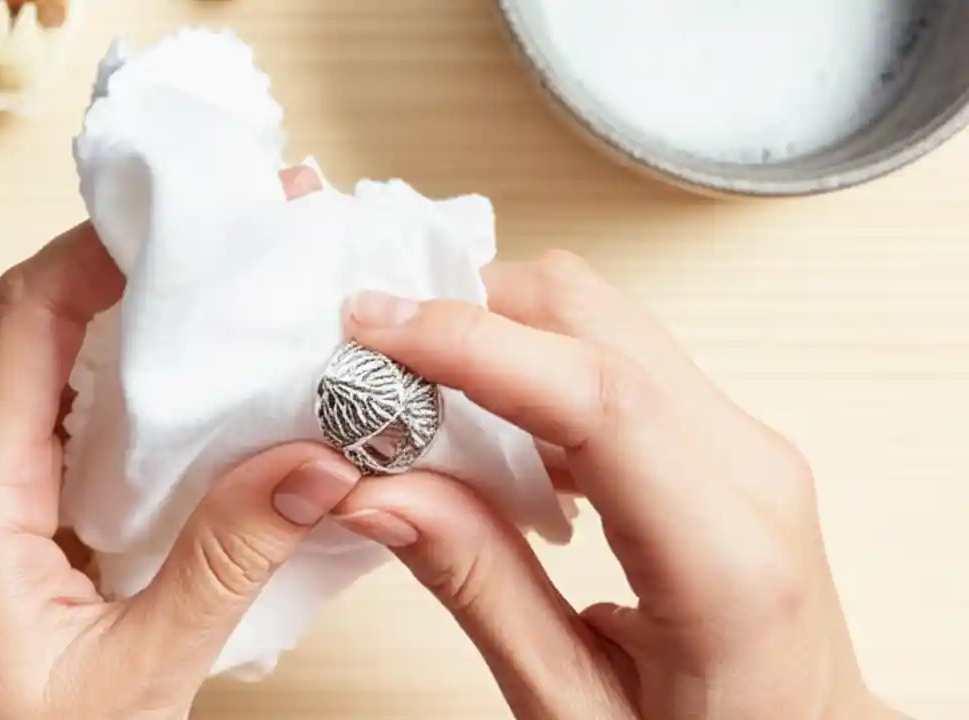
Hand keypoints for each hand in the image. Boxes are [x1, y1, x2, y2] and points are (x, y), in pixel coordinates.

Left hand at [0, 168, 349, 719]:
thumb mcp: (130, 680)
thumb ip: (223, 568)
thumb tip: (315, 467)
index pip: (25, 314)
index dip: (107, 248)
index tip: (196, 219)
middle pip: (43, 320)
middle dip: (146, 272)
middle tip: (244, 247)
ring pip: (57, 364)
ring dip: (143, 327)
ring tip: (236, 305)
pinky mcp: (1, 511)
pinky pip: (64, 418)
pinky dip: (134, 389)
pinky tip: (200, 398)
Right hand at [334, 252, 902, 718]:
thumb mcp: (579, 710)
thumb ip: (481, 591)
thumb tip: (377, 493)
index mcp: (728, 560)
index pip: (601, 397)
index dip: (476, 344)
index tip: (373, 330)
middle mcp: (751, 471)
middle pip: (595, 319)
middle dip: (467, 313)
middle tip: (369, 363)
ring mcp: (740, 441)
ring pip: (596, 320)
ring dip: (490, 335)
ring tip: (407, 401)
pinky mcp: (716, 434)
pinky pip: (607, 358)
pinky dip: (522, 365)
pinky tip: (473, 428)